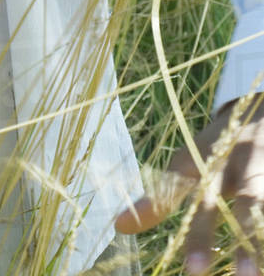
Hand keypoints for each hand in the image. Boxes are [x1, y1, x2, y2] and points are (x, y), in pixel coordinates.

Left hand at [116, 98, 263, 274]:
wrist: (263, 110)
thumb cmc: (219, 147)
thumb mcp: (191, 162)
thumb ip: (161, 197)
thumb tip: (120, 227)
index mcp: (199, 155)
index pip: (171, 179)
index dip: (152, 204)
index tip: (124, 228)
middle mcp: (226, 159)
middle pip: (211, 196)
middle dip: (204, 232)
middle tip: (194, 270)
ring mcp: (259, 167)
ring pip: (255, 204)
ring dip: (254, 242)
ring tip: (252, 274)